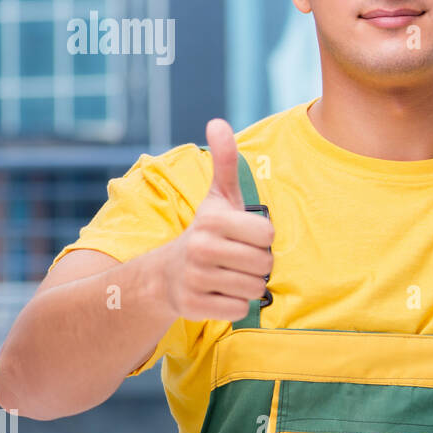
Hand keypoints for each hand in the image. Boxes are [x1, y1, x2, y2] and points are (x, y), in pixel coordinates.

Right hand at [163, 119, 274, 321]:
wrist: (165, 275)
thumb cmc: (206, 232)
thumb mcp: (217, 197)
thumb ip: (226, 162)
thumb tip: (217, 122)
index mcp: (212, 221)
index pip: (267, 234)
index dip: (263, 237)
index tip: (246, 236)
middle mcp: (200, 249)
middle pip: (264, 264)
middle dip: (259, 264)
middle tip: (240, 259)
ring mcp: (195, 279)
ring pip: (253, 289)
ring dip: (248, 285)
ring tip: (230, 275)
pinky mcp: (193, 307)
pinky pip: (238, 310)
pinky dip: (235, 305)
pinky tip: (220, 293)